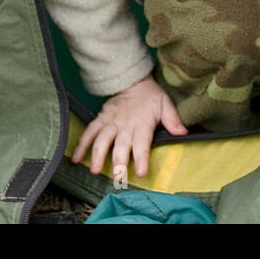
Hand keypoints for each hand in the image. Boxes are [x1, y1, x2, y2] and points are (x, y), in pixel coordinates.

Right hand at [72, 73, 188, 180]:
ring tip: (95, 170)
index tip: (141, 172)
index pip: (142, 142)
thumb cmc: (151, 96)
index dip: (142, 158)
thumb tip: (183, 133)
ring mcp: (111, 122)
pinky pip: (89, 132)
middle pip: (120, 145)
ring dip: (98, 155)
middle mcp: (125, 124)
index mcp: (142, 123)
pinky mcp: (101, 119)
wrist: (132, 80)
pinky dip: (81, 145)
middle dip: (118, 162)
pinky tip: (76, 159)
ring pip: (102, 140)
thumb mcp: (166, 104)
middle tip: (117, 178)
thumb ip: (173, 120)